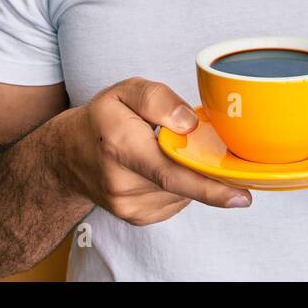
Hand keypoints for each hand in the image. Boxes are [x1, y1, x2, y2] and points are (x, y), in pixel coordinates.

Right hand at [54, 77, 252, 224]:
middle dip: (204, 170)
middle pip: (181, 181)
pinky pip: (174, 201)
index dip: (208, 186)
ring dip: (188, 174)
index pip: (170, 171)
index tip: (240, 196)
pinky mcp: (135, 217)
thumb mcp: (125, 91)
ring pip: (181, 192)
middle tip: (218, 161)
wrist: (67, 156)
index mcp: (120, 145)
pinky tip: (162, 168)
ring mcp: (127, 205)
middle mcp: (121, 182)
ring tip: (167, 152)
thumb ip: (159, 100)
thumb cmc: (102, 118)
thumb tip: (190, 125)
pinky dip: (179, 185)